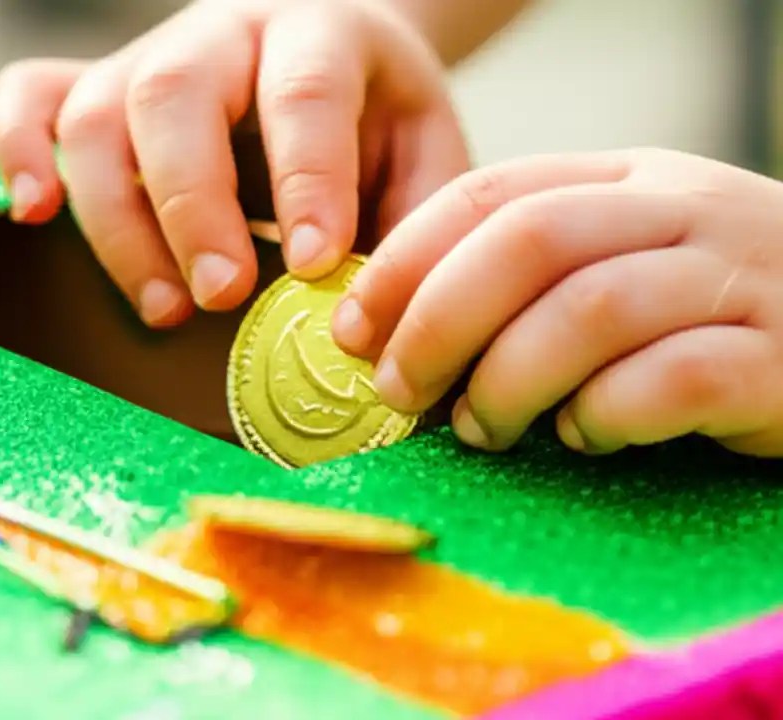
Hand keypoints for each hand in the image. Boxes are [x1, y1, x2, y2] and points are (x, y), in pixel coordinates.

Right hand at [0, 0, 469, 327]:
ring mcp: (144, 57)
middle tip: (221, 296)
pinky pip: (27, 97)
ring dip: (116, 222)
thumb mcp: (424, 156)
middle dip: (191, 206)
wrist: (328, 53)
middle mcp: (221, 35)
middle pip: (174, 95)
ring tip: (165, 310)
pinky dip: (16, 151)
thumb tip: (365, 327)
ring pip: (95, 116)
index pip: (303, 92)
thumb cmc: (377, 120)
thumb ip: (411, 226)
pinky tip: (32, 215)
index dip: (307, 180)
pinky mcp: (92, 86)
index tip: (314, 267)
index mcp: (320, 34)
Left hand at [332, 148, 782, 457]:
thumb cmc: (707, 313)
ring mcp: (737, 278)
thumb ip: (527, 280)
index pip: (489, 194)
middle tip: (396, 390)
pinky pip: (671, 381)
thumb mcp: (618, 264)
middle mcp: (681, 211)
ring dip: (508, 379)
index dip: (403, 261)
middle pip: (526, 241)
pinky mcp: (780, 360)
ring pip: (590, 310)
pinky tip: (584, 436)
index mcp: (624, 180)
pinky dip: (604, 415)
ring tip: (481, 429)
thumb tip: (392, 340)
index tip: (350, 327)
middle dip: (436, 320)